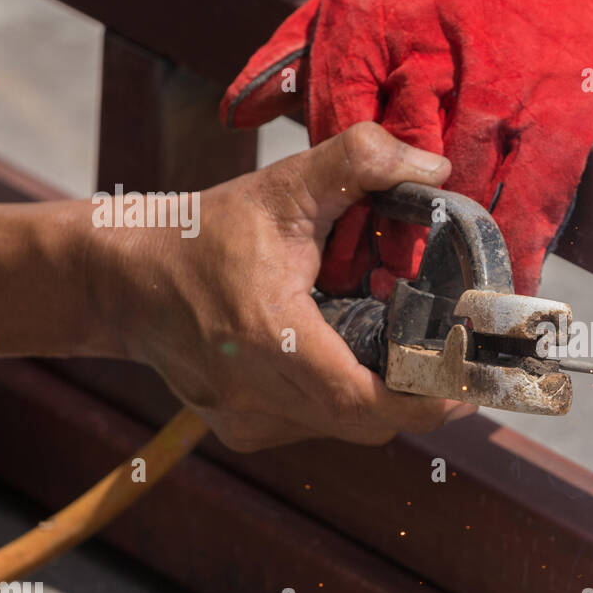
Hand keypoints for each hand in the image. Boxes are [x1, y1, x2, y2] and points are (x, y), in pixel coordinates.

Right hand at [92, 122, 475, 450]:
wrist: (125, 280)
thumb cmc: (203, 234)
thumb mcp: (282, 185)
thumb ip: (358, 161)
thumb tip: (433, 164)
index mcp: (268, 336)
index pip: (362, 399)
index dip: (424, 398)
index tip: (467, 381)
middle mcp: (255, 393)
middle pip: (366, 423)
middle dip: (420, 398)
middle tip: (458, 364)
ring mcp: (247, 420)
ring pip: (347, 429)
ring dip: (384, 399)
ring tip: (409, 355)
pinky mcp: (244, 430)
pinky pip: (318, 426)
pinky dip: (346, 402)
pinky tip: (350, 360)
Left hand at [221, 0, 592, 298]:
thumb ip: (302, 45)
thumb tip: (244, 107)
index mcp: (372, 14)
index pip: (340, 126)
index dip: (342, 195)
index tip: (341, 251)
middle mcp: (432, 48)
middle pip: (397, 164)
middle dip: (389, 235)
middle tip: (380, 288)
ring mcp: (503, 81)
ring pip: (464, 186)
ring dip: (450, 248)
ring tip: (439, 299)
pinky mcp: (565, 106)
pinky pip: (537, 192)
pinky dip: (522, 244)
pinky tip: (510, 280)